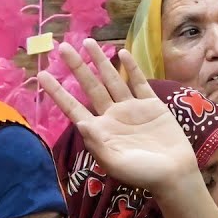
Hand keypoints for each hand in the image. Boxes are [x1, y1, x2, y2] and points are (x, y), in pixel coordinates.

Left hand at [39, 39, 196, 193]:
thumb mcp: (116, 164)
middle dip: (77, 67)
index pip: (73, 107)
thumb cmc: (143, 175)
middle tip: (62, 47)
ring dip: (100, 61)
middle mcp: (112, 116)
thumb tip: (80, 123)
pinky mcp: (152, 105)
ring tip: (88, 42)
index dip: (58, 92)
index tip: (42, 75)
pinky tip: (122, 54)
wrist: (175, 175)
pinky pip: (138, 83)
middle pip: (91, 86)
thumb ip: (97, 144)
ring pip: (112, 79)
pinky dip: (131, 68)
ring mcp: (132, 109)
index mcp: (100, 130)